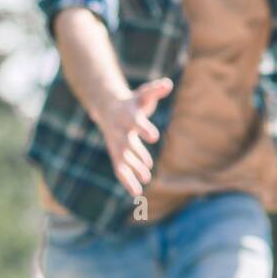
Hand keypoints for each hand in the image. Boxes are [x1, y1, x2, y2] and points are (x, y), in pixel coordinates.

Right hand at [95, 77, 173, 198]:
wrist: (107, 107)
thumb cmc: (132, 101)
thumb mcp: (143, 94)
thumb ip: (156, 90)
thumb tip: (168, 83)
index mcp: (126, 114)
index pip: (135, 121)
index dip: (143, 128)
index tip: (154, 137)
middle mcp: (118, 130)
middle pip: (126, 143)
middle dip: (137, 154)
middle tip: (149, 167)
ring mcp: (115, 143)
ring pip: (122, 158)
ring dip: (133, 169)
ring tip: (146, 180)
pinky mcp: (115, 153)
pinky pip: (119, 168)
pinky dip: (126, 180)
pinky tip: (136, 193)